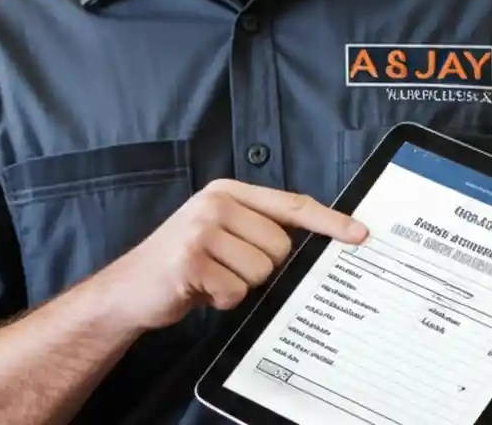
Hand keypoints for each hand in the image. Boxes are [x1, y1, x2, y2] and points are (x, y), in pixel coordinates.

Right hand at [98, 179, 368, 331]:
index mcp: (228, 192)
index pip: (291, 204)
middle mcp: (215, 204)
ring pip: (261, 271)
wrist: (131, 287)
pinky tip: (200, 290)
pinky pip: (236, 291)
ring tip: (212, 278)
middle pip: (280, 246)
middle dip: (262, 268)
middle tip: (228, 268)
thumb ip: (258, 227)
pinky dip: (222, 300)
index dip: (329, 221)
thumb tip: (314, 243)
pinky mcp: (191, 260)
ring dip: (240, 286)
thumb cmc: (185, 262)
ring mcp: (201, 230)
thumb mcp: (220, 231)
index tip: (360, 234)